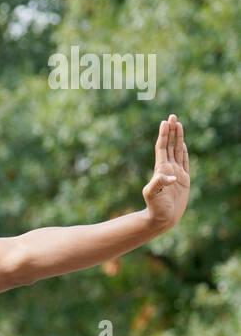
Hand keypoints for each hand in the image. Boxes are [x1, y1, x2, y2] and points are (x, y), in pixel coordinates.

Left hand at [142, 114, 188, 231]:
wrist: (163, 219)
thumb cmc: (156, 208)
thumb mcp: (153, 195)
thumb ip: (158, 183)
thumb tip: (169, 177)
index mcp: (160, 169)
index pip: (162, 147)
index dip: (163, 135)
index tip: (164, 122)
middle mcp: (167, 169)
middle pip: (170, 145)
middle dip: (171, 131)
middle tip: (172, 116)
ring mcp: (176, 173)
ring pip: (177, 150)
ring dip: (178, 137)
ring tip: (178, 124)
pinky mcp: (183, 179)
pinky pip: (184, 161)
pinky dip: (183, 151)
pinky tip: (182, 143)